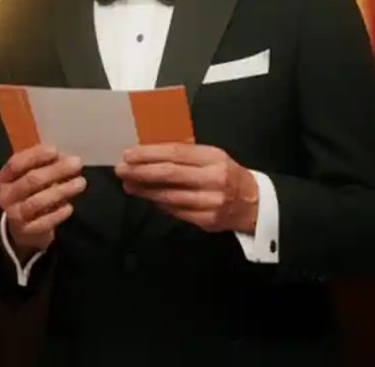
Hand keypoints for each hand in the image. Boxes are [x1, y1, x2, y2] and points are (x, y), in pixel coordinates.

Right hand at [0, 145, 85, 256]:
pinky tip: (70, 206)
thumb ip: (45, 165)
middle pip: (30, 180)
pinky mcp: (27, 232)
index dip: (36, 156)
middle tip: (77, 164)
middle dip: (56, 171)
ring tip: (80, 183)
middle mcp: (6, 196)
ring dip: (62, 190)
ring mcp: (14, 215)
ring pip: (38, 201)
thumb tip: (65, 158)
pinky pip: (44, 222)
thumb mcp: (31, 176)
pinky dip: (59, 213)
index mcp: (4, 178)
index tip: (56, 151)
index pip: (16, 163)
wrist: (21, 229)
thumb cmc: (30, 194)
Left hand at [115, 143, 258, 232]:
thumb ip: (186, 154)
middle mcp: (213, 180)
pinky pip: (176, 212)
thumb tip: (149, 153)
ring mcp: (210, 203)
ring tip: (128, 185)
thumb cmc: (226, 174)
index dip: (149, 154)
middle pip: (170, 175)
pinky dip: (159, 204)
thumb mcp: (213, 157)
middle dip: (141, 172)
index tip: (128, 154)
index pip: (176, 154)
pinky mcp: (207, 221)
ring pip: (170, 196)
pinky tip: (148, 198)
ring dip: (145, 190)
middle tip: (121, 170)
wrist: (253, 204)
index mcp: (214, 158)